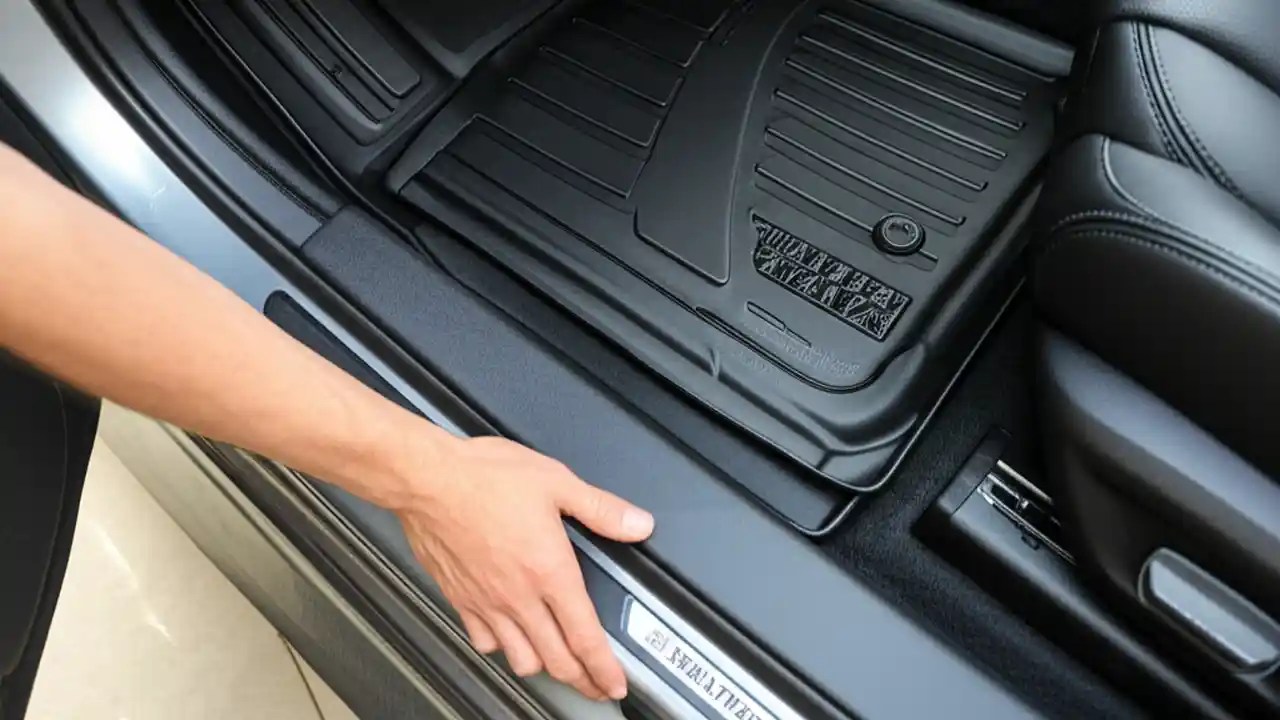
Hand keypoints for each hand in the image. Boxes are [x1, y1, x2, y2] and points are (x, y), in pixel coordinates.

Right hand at [391, 435, 653, 699]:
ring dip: (543, 666)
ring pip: (520, 658)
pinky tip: (508, 637)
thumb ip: (601, 509)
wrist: (427, 479)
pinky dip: (501, 647)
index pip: (585, 638)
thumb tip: (638, 524)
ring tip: (557, 663)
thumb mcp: (557, 482)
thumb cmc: (485, 477)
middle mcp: (519, 597)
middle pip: (556, 660)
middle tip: (596, 685)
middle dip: (582, 680)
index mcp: (550, 572)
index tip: (614, 685)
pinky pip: (484, 641)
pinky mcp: (460, 598)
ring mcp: (487, 602)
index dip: (604, 670)